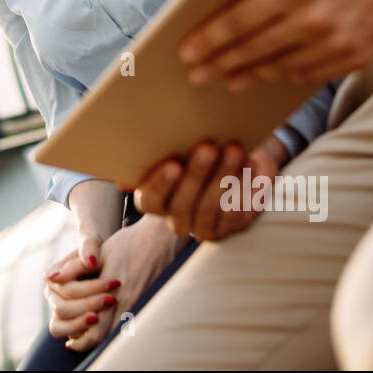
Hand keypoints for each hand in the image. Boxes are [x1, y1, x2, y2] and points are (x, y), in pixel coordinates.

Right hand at [41, 243, 115, 349]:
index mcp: (53, 276)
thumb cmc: (95, 249)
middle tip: (113, 299)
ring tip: (101, 319)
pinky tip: (102, 330)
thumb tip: (90, 262)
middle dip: (89, 305)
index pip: (67, 287)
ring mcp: (59, 311)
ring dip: (80, 325)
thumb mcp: (92, 242)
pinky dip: (83, 336)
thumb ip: (88, 247)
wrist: (98, 260)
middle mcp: (52, 295)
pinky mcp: (70, 323)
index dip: (91, 288)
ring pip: (59, 327)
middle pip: (62, 308)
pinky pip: (70, 337)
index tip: (116, 283)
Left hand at [45, 214, 187, 352]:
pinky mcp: (150, 302)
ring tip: (91, 334)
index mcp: (114, 292)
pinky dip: (119, 328)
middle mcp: (129, 303)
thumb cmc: (129, 242)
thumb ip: (74, 268)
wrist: (162, 237)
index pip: (96, 330)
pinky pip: (133, 323)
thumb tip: (50, 278)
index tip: (71, 342)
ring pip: (121, 332)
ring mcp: (142, 304)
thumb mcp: (100, 253)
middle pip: (108, 337)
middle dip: (91, 342)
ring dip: (105, 336)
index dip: (82, 340)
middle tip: (78, 342)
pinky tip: (111, 323)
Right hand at [133, 135, 288, 240]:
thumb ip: (150, 158)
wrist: (238, 153)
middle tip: (207, 147)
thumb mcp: (176, 147)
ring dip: (222, 177)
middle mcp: (178, 219)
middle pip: (182, 205)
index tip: (172, 164)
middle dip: (196, 175)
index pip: (149, 201)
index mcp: (156, 202)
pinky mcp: (235, 224)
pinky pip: (237, 209)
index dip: (159, 185)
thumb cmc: (199, 148)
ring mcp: (207, 226)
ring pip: (210, 208)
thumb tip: (122, 179)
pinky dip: (244, 184)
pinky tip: (250, 161)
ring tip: (233, 149)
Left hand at [179, 0, 372, 86]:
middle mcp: (314, 19)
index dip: (209, 39)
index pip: (239, 21)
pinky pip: (308, 75)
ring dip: (248, 75)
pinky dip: (283, 77)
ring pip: (280, 67)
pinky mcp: (353, 59)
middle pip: (254, 49)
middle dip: (220, 63)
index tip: (186, 51)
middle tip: (195, 75)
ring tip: (226, 79)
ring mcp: (336, 43)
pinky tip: (265, 76)